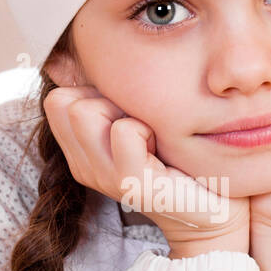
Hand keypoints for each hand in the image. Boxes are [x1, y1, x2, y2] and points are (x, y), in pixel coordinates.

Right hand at [43, 86, 249, 248]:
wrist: (215, 211)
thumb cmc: (182, 161)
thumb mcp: (138, 124)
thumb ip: (113, 99)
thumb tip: (88, 59)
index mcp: (81, 154)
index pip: (56, 99)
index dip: (92, 93)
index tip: (126, 114)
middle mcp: (84, 167)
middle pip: (62, 100)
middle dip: (104, 99)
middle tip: (140, 126)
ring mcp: (104, 178)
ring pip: (84, 110)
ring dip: (123, 111)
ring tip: (150, 137)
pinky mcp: (132, 184)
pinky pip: (123, 131)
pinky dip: (146, 129)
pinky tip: (162, 150)